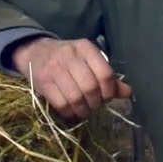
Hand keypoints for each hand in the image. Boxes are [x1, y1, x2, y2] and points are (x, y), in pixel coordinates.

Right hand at [12, 37, 132, 121]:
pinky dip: (70, 113)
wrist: (34, 52)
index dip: (109, 91)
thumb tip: (128, 92)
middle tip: (95, 105)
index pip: (105, 73)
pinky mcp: (43, 82)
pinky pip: (61, 104)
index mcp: (85, 48)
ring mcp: (54, 69)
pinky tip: (72, 111)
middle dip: (96, 102)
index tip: (107, 97)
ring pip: (76, 98)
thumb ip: (107, 76)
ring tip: (85, 110)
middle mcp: (70, 56)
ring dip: (83, 110)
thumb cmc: (67, 58)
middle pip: (91, 88)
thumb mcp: (88, 60)